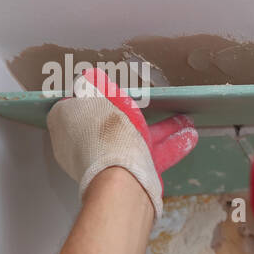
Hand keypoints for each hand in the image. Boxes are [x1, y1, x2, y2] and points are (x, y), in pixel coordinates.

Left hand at [47, 69, 197, 221]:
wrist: (119, 176)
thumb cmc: (103, 132)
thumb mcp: (98, 95)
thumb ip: (96, 85)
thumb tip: (91, 77)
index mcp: (64, 124)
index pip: (75, 105)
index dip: (93, 96)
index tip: (110, 90)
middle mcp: (82, 145)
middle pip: (110, 123)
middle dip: (135, 112)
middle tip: (151, 104)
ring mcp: (107, 161)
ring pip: (136, 139)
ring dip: (162, 129)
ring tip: (184, 120)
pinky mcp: (129, 175)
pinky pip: (152, 156)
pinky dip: (170, 145)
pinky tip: (189, 137)